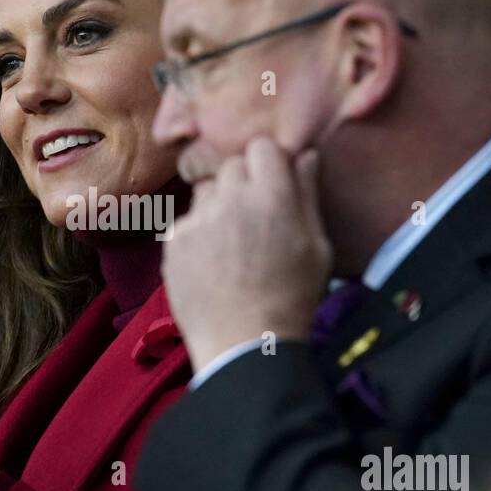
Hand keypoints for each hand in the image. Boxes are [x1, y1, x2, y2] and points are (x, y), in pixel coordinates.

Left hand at [162, 139, 332, 371]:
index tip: (273, 182)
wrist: (243, 344)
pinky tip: (212, 262)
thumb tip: (305, 155)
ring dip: (218, 205)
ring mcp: (198, 219)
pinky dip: (198, 233)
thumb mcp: (317, 247)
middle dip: (243, 181)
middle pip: (231, 165)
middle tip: (254, 215)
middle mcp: (231, 199)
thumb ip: (307, 195)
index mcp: (272, 197)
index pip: (261, 146)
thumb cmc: (292, 297)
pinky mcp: (174, 241)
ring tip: (232, 242)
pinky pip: (188, 221)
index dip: (268, 162)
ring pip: (206, 191)